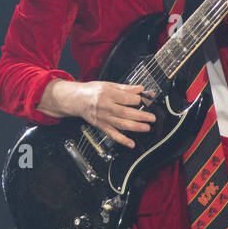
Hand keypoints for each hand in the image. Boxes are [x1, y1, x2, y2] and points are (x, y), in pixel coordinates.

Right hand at [41, 80, 155, 148]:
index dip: (138, 99)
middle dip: (141, 115)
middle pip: (125, 112)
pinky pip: (112, 134)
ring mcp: (103, 117)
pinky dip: (122, 140)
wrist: (76, 100)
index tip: (146, 100)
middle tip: (151, 117)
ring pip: (121, 124)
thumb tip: (140, 89)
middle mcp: (105, 106)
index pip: (127, 98)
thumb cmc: (91, 91)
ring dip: (135, 127)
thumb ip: (125, 88)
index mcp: (107, 93)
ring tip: (146, 127)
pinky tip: (130, 143)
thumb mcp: (108, 84)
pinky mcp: (101, 125)